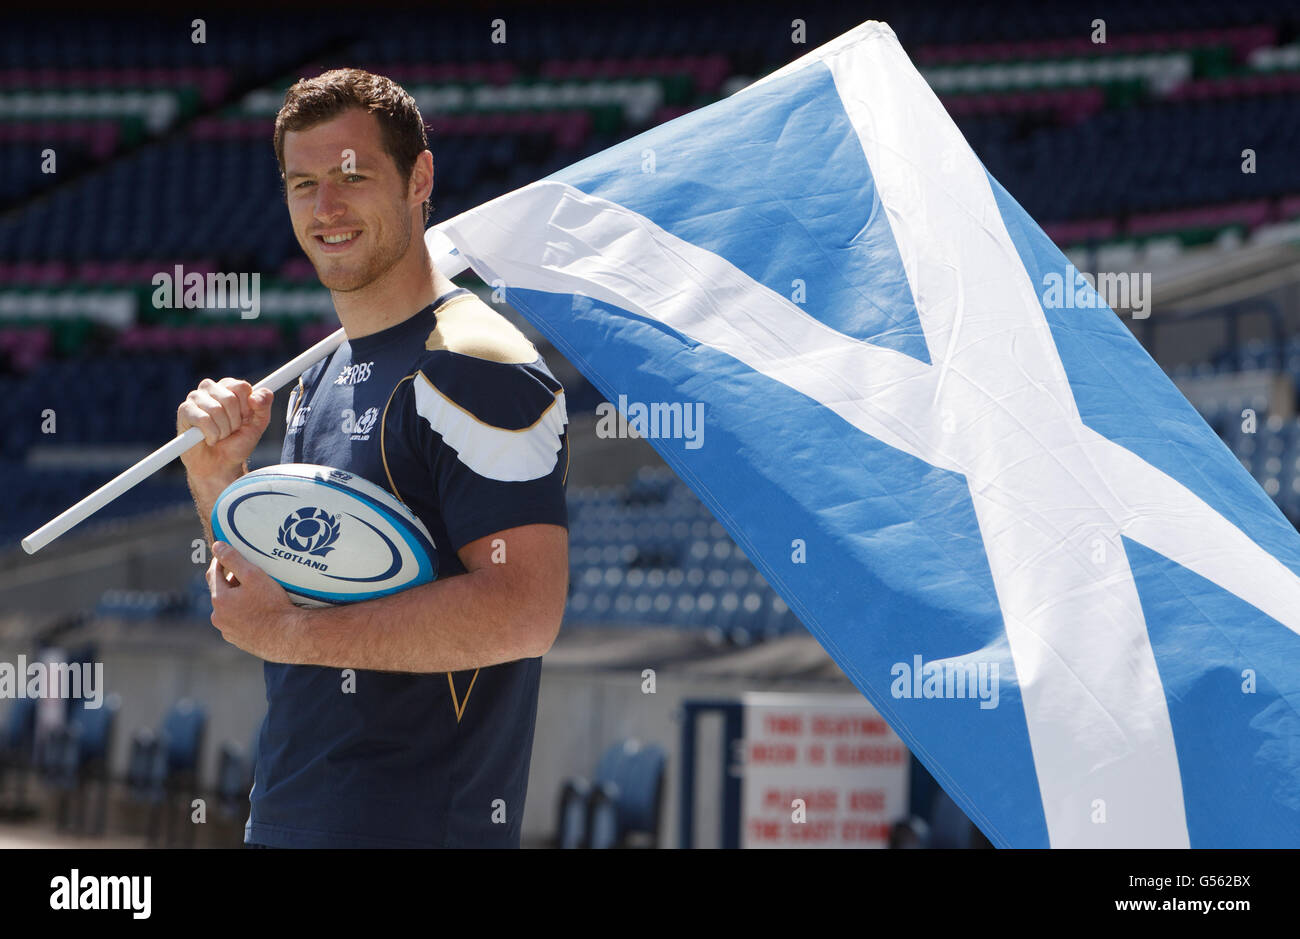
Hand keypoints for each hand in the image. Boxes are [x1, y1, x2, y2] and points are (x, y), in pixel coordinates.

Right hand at [177, 378, 274, 481]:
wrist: (221, 465)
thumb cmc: (238, 442)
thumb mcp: (258, 424)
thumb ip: (264, 405)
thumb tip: (254, 397)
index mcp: (229, 386)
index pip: (242, 387)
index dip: (246, 408)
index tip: (244, 420)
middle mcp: (210, 388)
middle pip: (230, 398)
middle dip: (235, 422)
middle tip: (230, 431)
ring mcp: (195, 398)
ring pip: (216, 409)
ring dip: (223, 430)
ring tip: (220, 436)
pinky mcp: (184, 411)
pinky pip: (203, 419)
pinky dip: (211, 434)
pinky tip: (208, 439)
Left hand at [207, 541, 301, 662]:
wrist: (288, 636)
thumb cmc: (272, 604)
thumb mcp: (253, 575)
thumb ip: (234, 559)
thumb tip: (217, 546)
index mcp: (220, 599)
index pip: (213, 574)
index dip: (221, 562)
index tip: (228, 555)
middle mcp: (219, 617)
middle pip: (221, 592)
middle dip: (231, 581)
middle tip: (248, 573)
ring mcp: (228, 631)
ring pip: (228, 609)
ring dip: (237, 600)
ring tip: (255, 594)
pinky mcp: (240, 641)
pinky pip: (237, 623)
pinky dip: (243, 615)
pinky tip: (259, 612)